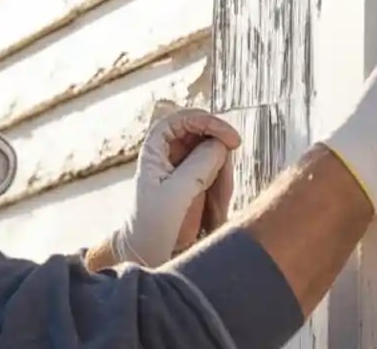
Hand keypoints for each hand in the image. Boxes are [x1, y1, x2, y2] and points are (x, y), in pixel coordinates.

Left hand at [111, 109, 239, 266]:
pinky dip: (223, 189)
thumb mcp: (174, 197)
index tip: (228, 136)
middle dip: (219, 151)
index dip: (205, 121)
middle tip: (226, 175)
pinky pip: (218, 175)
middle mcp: (170, 155)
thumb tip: (219, 144)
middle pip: (203, 134)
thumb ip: (197, 166)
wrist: (148, 256)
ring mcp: (185, 169)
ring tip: (215, 206)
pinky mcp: (197, 185)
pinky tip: (216, 212)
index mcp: (155, 151)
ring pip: (215, 154)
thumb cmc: (150, 228)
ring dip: (222, 176)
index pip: (181, 120)